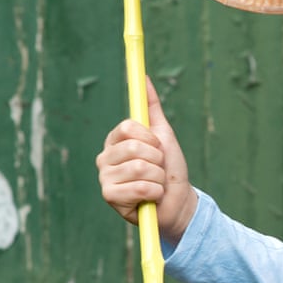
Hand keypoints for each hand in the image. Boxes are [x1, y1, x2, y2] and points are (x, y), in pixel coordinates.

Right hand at [96, 81, 196, 242]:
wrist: (178, 203)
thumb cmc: (169, 169)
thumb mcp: (164, 135)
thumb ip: (152, 108)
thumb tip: (144, 79)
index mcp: (115, 141)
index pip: (127, 127)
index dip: (149, 137)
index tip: (157, 146)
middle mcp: (105, 158)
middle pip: (134, 148)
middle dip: (157, 160)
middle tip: (158, 169)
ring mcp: (105, 178)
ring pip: (140, 168)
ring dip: (158, 177)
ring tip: (156, 184)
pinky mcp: (110, 197)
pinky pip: (141, 188)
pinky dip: (155, 192)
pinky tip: (151, 197)